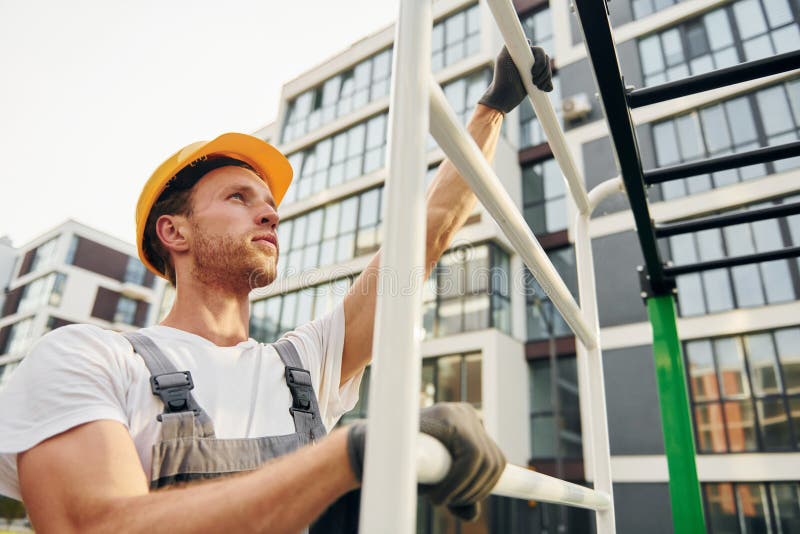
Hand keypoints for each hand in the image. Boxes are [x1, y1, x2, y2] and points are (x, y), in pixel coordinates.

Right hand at [346, 403, 505, 521]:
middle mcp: (467, 414)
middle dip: (474, 490)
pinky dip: (458, 481)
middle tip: (447, 502)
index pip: (494, 459)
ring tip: (439, 498)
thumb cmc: (405, 465)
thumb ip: (456, 493)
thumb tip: (473, 514)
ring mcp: (459, 412)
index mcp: (469, 426)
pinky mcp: (448, 416)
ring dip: (464, 489)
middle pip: (493, 460)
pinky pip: (471, 455)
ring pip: (483, 459)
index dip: (486, 485)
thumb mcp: (437, 481)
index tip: (466, 501)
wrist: (371, 447)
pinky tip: (439, 493)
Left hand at [479, 43, 552, 113]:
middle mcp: (529, 61)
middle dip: (543, 72)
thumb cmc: (501, 78)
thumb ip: (509, 46)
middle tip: (534, 81)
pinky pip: (548, 81)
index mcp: (524, 54)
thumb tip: (525, 39)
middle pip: (546, 61)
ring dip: (545, 79)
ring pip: (548, 71)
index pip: (540, 52)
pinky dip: (548, 85)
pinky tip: (543, 89)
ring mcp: (533, 72)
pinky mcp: (536, 82)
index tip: (533, 72)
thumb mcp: (502, 59)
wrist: (503, 96)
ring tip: (537, 86)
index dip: (540, 62)